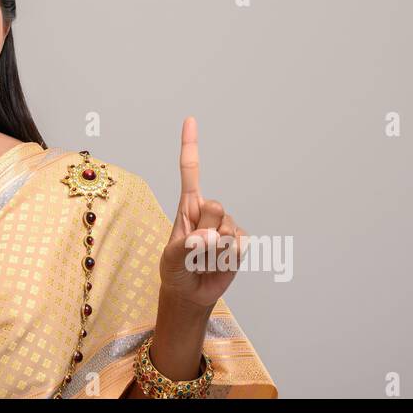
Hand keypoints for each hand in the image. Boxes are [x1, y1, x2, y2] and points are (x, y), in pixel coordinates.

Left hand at [158, 116, 247, 310]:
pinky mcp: (240, 241)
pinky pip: (241, 245)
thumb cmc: (176, 270)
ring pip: (228, 228)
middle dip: (206, 230)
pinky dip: (230, 257)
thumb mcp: (171, 259)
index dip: (191, 145)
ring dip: (216, 249)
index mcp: (187, 206)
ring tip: (205, 259)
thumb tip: (209, 236)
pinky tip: (220, 263)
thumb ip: (187, 246)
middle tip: (195, 249)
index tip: (190, 119)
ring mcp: (226, 225)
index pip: (191, 171)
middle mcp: (207, 211)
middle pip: (215, 206)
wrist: (192, 293)